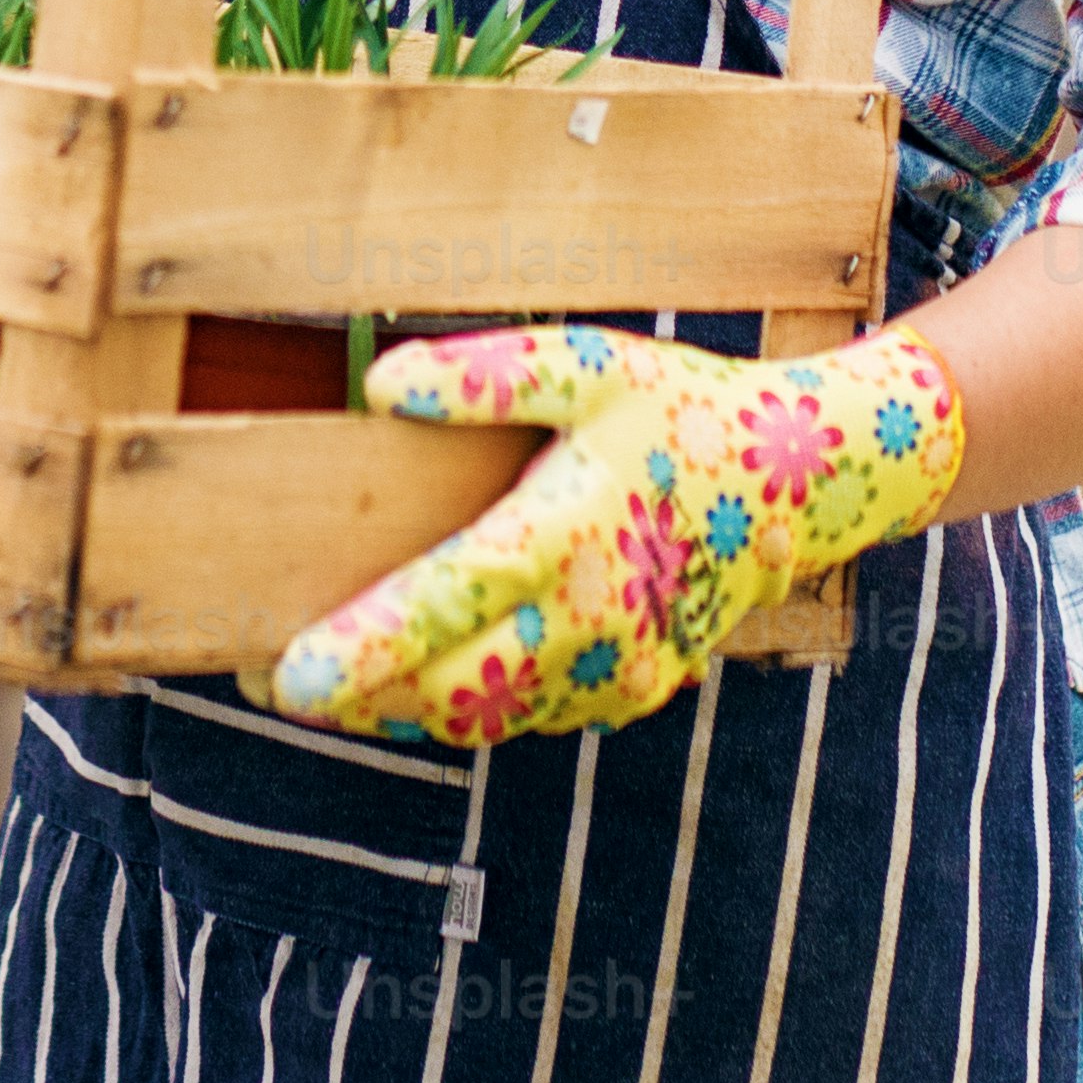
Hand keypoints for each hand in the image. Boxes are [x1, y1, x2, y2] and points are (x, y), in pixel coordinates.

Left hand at [264, 321, 970, 743]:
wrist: (800, 482)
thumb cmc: (679, 409)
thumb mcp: (589, 364)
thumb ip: (485, 375)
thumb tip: (381, 384)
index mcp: (567, 532)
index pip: (445, 604)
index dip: (362, 649)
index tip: (287, 675)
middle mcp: (594, 618)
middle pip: (453, 690)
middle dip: (363, 697)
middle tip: (282, 683)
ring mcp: (620, 668)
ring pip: (490, 718)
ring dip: (410, 709)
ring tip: (344, 682)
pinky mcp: (635, 693)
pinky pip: (536, 717)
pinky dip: (478, 705)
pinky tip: (436, 673)